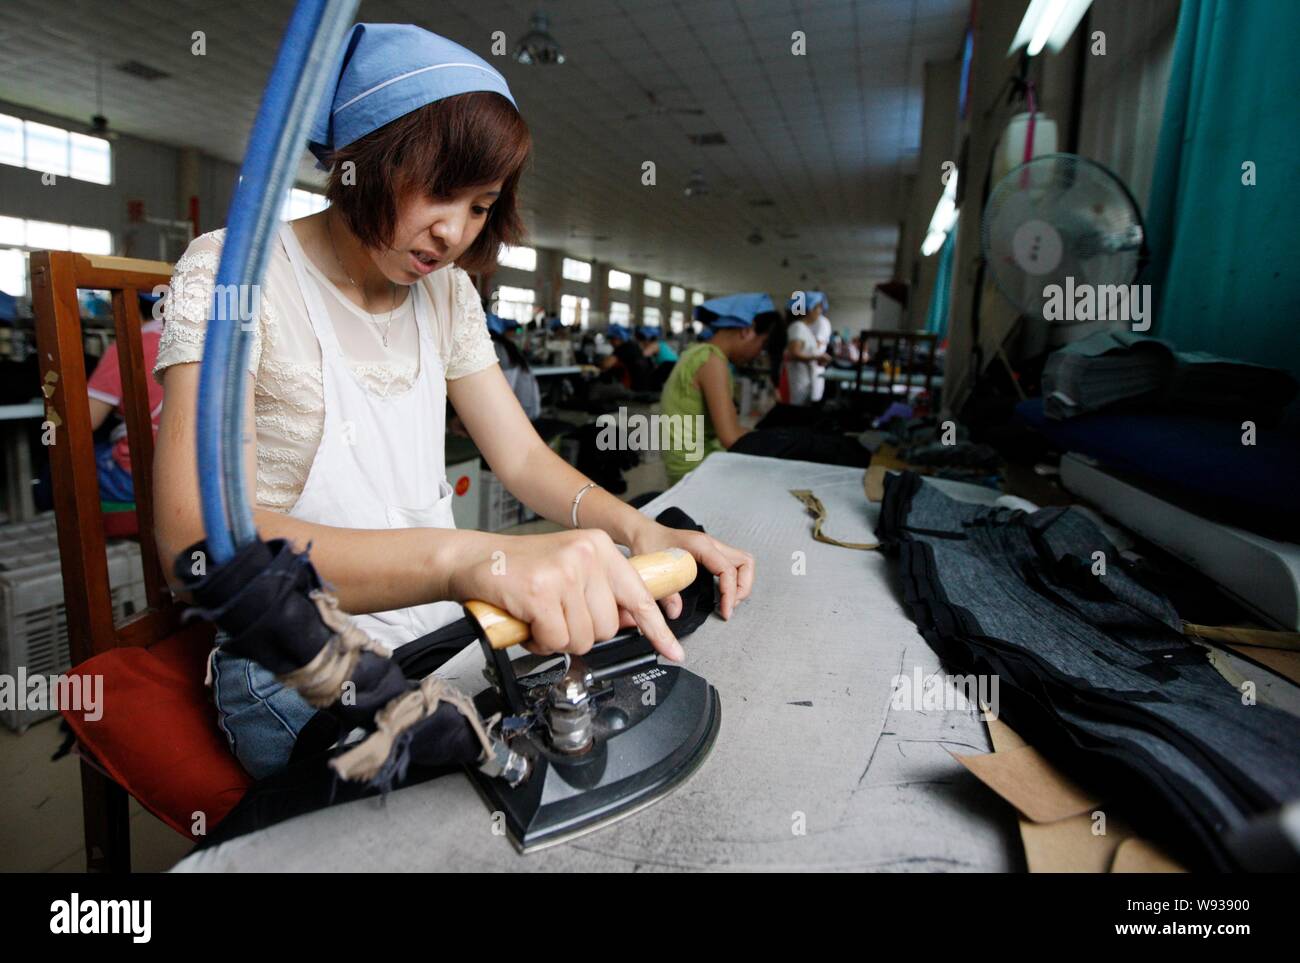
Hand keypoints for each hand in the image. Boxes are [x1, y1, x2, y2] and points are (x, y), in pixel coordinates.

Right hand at [448, 529, 684, 661]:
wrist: (475, 560)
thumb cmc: (522, 569)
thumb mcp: (571, 569)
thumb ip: (602, 593)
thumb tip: (630, 622)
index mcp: (601, 548)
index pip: (639, 595)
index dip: (658, 629)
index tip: (674, 651)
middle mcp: (588, 555)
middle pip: (608, 628)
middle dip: (581, 633)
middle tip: (556, 617)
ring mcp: (565, 572)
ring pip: (583, 638)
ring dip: (558, 639)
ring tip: (540, 617)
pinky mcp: (542, 591)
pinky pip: (556, 639)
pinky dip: (539, 641)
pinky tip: (528, 621)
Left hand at [627, 521, 754, 620]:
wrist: (643, 533)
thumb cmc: (647, 544)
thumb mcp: (654, 569)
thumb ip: (667, 593)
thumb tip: (676, 613)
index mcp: (700, 545)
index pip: (727, 569)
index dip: (730, 592)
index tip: (725, 611)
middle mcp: (711, 544)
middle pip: (745, 562)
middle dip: (742, 587)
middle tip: (729, 606)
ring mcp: (713, 547)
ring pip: (744, 562)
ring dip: (742, 583)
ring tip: (729, 600)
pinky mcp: (711, 552)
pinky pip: (734, 564)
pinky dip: (735, 579)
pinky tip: (723, 592)